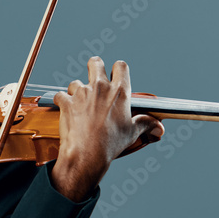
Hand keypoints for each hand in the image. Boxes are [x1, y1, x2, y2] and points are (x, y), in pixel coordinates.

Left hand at [51, 57, 163, 201]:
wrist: (87, 154)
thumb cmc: (110, 143)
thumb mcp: (132, 133)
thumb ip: (145, 124)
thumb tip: (158, 127)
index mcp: (119, 92)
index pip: (121, 66)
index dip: (118, 69)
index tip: (115, 75)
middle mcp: (100, 88)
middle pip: (95, 63)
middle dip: (94, 66)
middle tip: (94, 77)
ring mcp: (81, 93)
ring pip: (76, 81)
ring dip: (77, 90)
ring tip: (80, 103)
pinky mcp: (66, 102)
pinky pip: (60, 95)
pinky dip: (62, 101)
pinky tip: (65, 109)